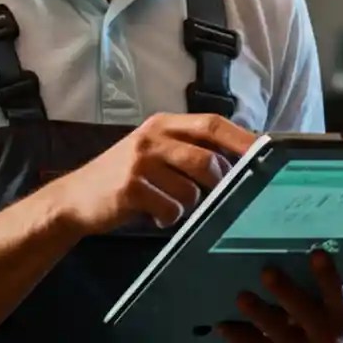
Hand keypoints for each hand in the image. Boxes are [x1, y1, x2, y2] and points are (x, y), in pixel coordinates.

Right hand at [47, 113, 255, 234]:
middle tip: (215, 195)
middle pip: (207, 158)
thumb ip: (191, 148)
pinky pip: (170, 210)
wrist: (74, 198)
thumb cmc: (125, 176)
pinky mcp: (130, 188)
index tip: (268, 153)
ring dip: (189, 205)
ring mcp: (140, 161)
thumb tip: (242, 160)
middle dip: (219, 182)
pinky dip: (169, 219)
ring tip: (171, 203)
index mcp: (163, 123)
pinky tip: (155, 215)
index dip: (243, 139)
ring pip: (192, 189)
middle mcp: (153, 136)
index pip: (213, 123)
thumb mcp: (155, 151)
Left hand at [217, 250, 342, 341]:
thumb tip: (315, 238)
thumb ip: (330, 280)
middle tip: (267, 272)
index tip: (316, 253)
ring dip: (259, 314)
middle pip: (304, 312)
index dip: (326, 274)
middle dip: (286, 292)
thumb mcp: (340, 302)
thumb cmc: (334, 318)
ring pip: (278, 331)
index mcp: (339, 312)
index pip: (335, 291)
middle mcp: (322, 332)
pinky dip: (240, 337)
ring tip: (242, 297)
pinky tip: (223, 325)